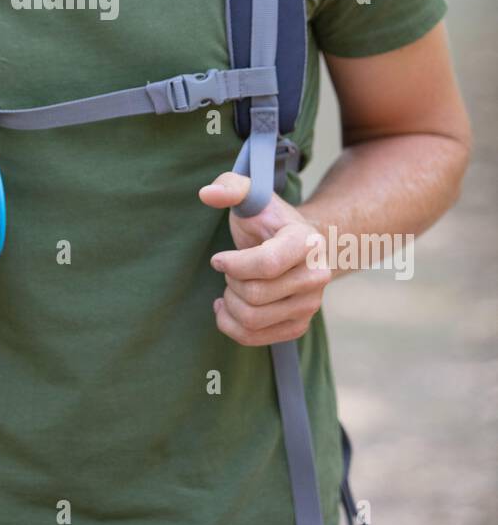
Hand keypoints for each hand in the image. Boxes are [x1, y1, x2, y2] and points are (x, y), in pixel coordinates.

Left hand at [198, 171, 328, 345]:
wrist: (294, 248)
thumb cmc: (267, 221)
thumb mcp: (251, 196)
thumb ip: (230, 186)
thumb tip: (206, 194)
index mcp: (307, 242)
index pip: (266, 265)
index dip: (233, 264)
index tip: (218, 258)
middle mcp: (318, 276)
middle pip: (255, 295)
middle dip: (230, 282)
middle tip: (229, 270)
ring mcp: (311, 304)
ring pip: (252, 319)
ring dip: (230, 303)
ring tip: (231, 286)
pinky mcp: (298, 326)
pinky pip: (254, 338)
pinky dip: (231, 325)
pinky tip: (229, 305)